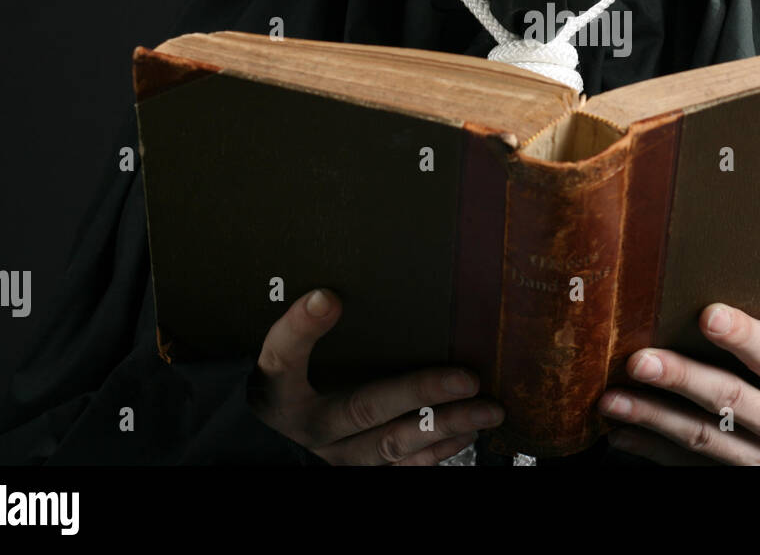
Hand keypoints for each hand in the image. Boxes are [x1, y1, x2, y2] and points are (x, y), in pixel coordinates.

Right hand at [249, 288, 503, 463]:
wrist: (273, 442)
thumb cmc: (287, 390)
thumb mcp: (285, 361)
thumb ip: (303, 328)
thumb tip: (330, 291)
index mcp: (280, 391)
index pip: (282, 356)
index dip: (300, 328)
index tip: (326, 297)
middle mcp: (311, 428)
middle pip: (364, 408)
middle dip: (419, 391)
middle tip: (467, 378)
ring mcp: (339, 455)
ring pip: (393, 443)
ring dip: (444, 426)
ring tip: (486, 409)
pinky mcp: (361, 467)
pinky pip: (403, 465)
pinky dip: (440, 449)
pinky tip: (469, 431)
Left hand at [597, 303, 759, 464]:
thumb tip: (702, 309)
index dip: (743, 335)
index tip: (708, 314)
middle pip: (731, 398)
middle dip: (681, 377)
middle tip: (640, 361)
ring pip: (703, 436)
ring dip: (652, 416)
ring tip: (613, 399)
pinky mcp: (740, 481)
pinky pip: (689, 466)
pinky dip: (652, 448)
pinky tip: (622, 432)